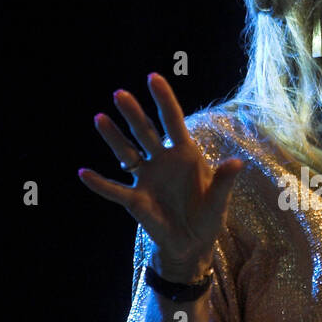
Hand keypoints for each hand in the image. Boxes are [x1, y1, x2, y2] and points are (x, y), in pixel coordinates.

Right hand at [78, 72, 243, 278]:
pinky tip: (83, 173)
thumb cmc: (208, 216)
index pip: (173, 121)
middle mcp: (162, 160)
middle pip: (145, 132)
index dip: (164, 99)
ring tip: (100, 118)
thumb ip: (225, 181)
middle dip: (134, 114)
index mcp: (185, 154)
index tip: (153, 78)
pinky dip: (99, 183)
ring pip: (127, 153)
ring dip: (114, 137)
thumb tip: (238, 162)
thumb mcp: (219, 200)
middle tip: (119, 94)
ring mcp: (146, 178)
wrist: (192, 243)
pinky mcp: (135, 200)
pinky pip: (114, 190)